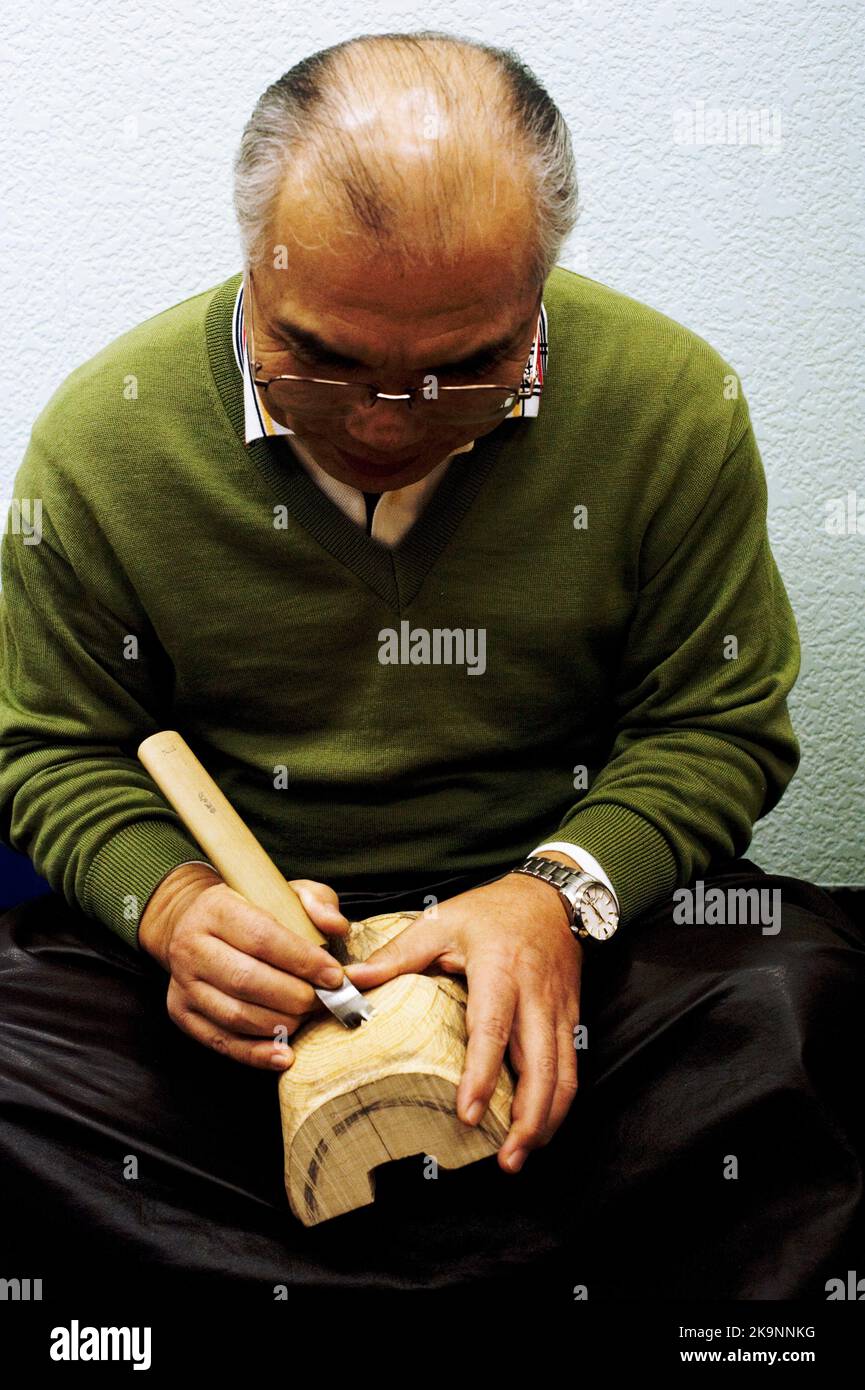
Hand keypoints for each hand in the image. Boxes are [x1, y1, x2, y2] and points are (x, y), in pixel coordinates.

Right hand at [139, 865, 351, 1070]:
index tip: (335, 976)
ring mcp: (183, 983)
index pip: (261, 937)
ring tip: (309, 1017)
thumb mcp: (285, 894)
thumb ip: (317, 902)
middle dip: (296, 996)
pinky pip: (221, 1042)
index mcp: (216, 908)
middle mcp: (192, 946)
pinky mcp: (182, 1013)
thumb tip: (337, 927)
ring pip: (236, 1015)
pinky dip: (257, 1054)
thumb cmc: (250, 911)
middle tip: (327, 1000)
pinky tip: (285, 1055)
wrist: (195, 924)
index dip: (302, 960)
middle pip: (247, 980)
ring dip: (282, 1023)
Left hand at [343, 867, 582, 1173]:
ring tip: (522, 1154)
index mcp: (500, 971)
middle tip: (507, 1158)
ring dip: (547, 1118)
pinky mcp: (571, 1018)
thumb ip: (398, 953)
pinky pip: (570, 1066)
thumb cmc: (492, 910)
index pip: (493, 1028)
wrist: (550, 895)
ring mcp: (558, 1010)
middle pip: (541, 1064)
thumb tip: (352, 981)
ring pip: (563, 1073)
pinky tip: (539, 1126)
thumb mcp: (442, 921)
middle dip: (529, 1117)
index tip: (469, 1114)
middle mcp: (535, 996)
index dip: (482, 1073)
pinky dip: (558, 1101)